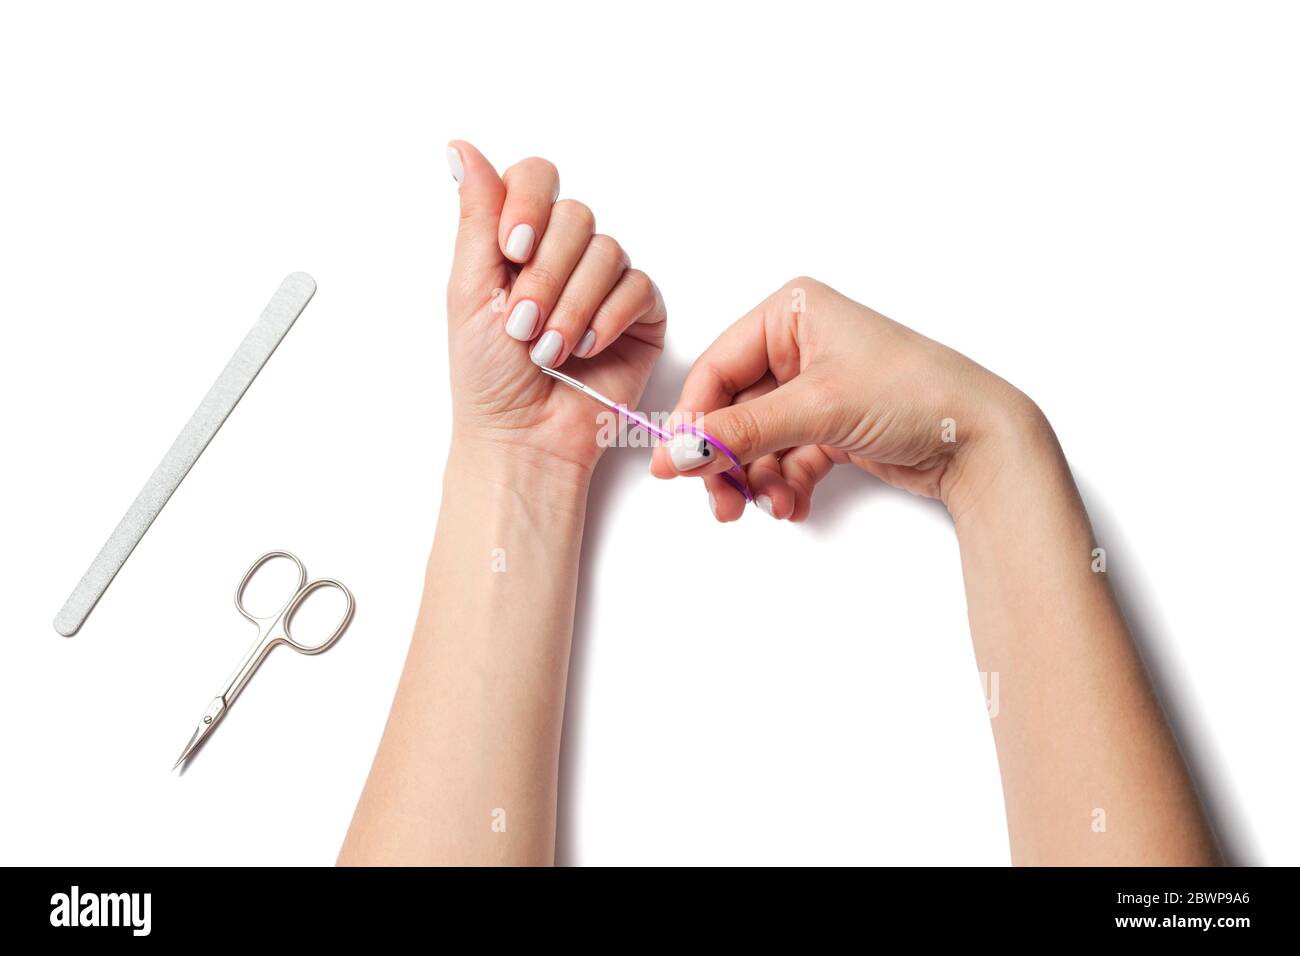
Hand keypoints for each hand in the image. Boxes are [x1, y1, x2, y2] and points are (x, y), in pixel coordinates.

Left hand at [445, 141, 665, 478]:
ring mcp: (605, 282)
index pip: (536, 178)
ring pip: (607, 252)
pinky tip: (587, 348)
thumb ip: (477, 217)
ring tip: (550, 350)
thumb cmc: (489, 376)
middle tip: (523, 325)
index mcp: (520, 240)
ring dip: (573, 305)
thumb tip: (461, 148)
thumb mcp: (469, 289)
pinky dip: (609, 318)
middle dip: (546, 275)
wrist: (524, 435)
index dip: (529, 203)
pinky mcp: (640, 314)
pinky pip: (639, 288)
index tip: (511, 248)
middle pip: (575, 215)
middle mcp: (565, 254)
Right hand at [650, 277, 1048, 521]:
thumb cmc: (915, 394)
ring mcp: (815, 387)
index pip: (717, 367)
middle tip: (719, 501)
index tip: (675, 466)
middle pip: (733, 409)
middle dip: (726, 459)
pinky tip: (794, 505)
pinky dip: (783, 485)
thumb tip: (677, 453)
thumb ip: (740, 432)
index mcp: (792, 313)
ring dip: (755, 479)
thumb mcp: (816, 407)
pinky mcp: (831, 425)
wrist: (983, 439)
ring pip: (757, 440)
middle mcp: (800, 345)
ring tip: (769, 507)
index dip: (694, 419)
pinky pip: (785, 457)